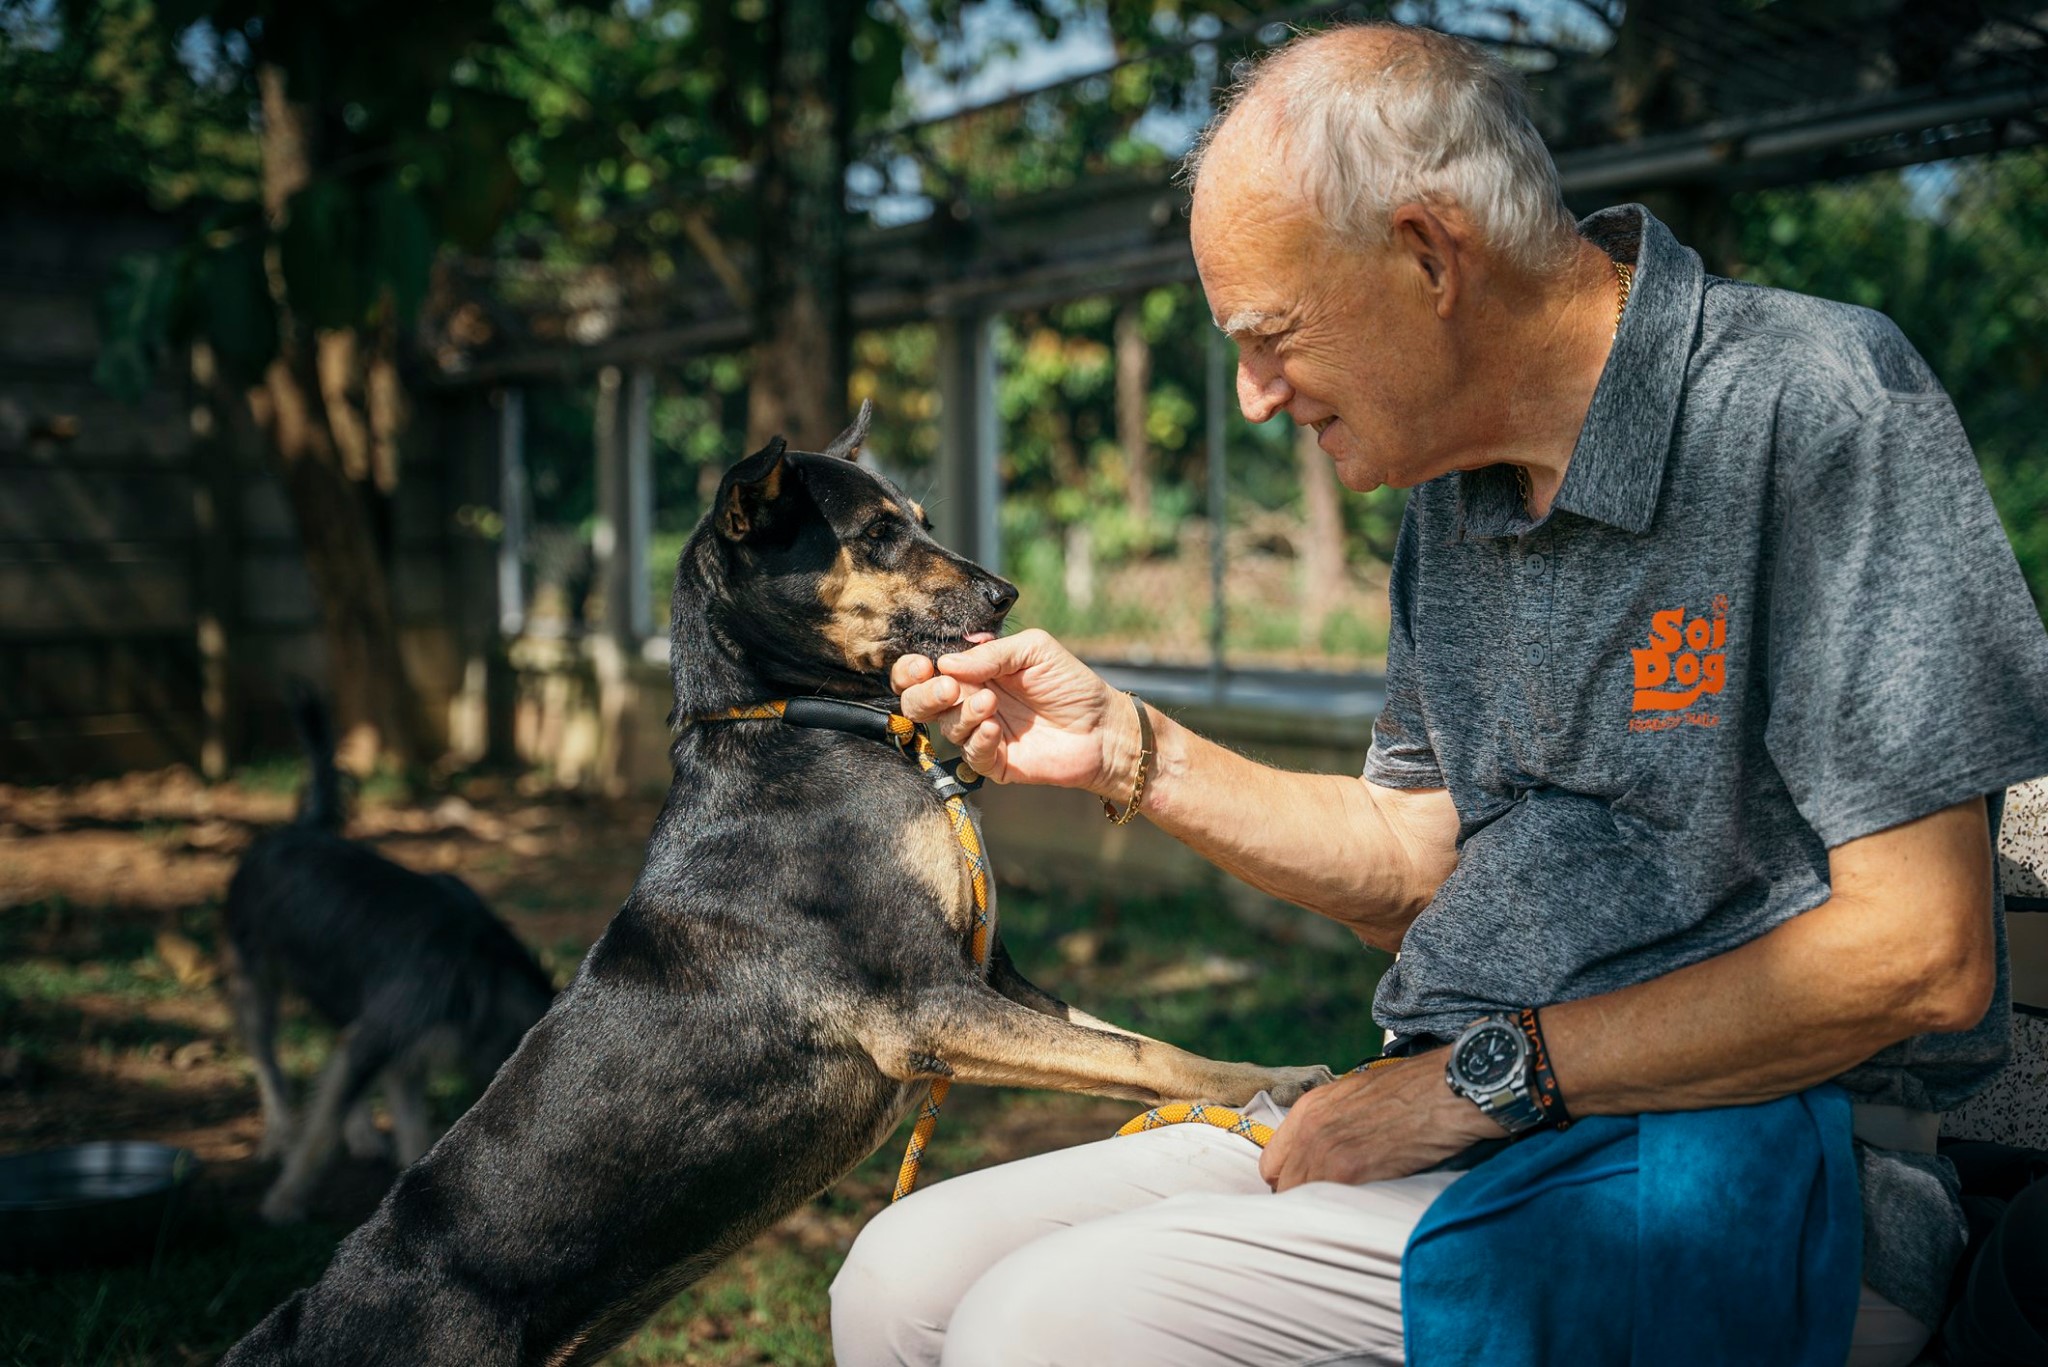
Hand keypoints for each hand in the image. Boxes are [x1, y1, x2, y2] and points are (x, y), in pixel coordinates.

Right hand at [891, 629, 1135, 795]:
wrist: (1103, 727)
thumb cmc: (1071, 684)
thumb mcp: (1034, 650)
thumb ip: (992, 653)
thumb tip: (946, 663)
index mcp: (973, 671)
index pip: (925, 672)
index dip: (912, 670)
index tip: (923, 666)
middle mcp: (969, 701)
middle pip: (919, 703)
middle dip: (924, 695)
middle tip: (949, 689)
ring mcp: (980, 733)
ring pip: (945, 727)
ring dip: (962, 714)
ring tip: (991, 702)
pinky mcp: (993, 762)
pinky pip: (970, 755)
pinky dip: (977, 740)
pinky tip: (994, 729)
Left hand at [1258, 1051, 1499, 1190]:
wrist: (1444, 1090)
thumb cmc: (1411, 1090)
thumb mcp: (1354, 1095)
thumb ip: (1329, 1122)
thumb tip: (1324, 1149)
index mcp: (1307, 1110)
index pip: (1271, 1163)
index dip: (1287, 1180)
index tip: (1303, 1188)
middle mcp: (1309, 1131)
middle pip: (1285, 1187)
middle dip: (1302, 1199)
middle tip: (1326, 1207)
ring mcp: (1326, 1153)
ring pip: (1304, 1201)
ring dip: (1321, 1210)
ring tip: (1343, 1214)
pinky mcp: (1350, 1172)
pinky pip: (1330, 1207)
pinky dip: (1340, 1215)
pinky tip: (1358, 1212)